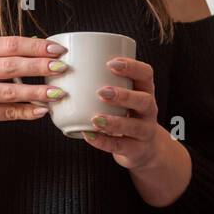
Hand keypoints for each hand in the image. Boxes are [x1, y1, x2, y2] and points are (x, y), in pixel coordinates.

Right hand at [0, 35, 68, 142]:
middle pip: (11, 65)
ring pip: (10, 91)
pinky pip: (6, 113)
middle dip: (41, 66)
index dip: (37, 47)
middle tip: (63, 68)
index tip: (58, 49)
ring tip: (59, 92)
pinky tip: (42, 110)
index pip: (10, 44)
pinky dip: (26, 112)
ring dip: (38, 92)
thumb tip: (40, 44)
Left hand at [80, 56, 174, 171]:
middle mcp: (149, 110)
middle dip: (124, 95)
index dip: (132, 67)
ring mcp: (145, 131)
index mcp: (145, 91)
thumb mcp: (122, 97)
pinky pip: (121, 146)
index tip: (110, 63)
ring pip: (135, 126)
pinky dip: (104, 142)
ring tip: (96, 118)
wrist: (142, 148)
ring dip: (115, 121)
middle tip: (102, 92)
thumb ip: (103, 82)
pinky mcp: (136, 150)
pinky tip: (89, 135)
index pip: (146, 74)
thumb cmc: (124, 114)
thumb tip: (64, 66)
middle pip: (144, 100)